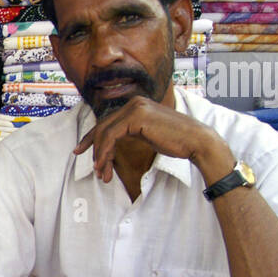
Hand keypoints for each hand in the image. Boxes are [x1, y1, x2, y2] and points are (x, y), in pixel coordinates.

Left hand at [72, 96, 232, 185]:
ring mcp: (135, 107)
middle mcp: (134, 102)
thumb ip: (132, 132)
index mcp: (137, 105)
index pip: (108, 121)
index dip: (92, 137)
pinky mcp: (136, 117)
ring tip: (102, 173)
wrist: (196, 142)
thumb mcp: (149, 134)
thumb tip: (113, 142)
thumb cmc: (176, 142)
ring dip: (101, 155)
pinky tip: (105, 166)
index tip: (80, 150)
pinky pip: (111, 136)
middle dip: (94, 149)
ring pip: (105, 133)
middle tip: (94, 169)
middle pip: (103, 126)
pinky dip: (105, 152)